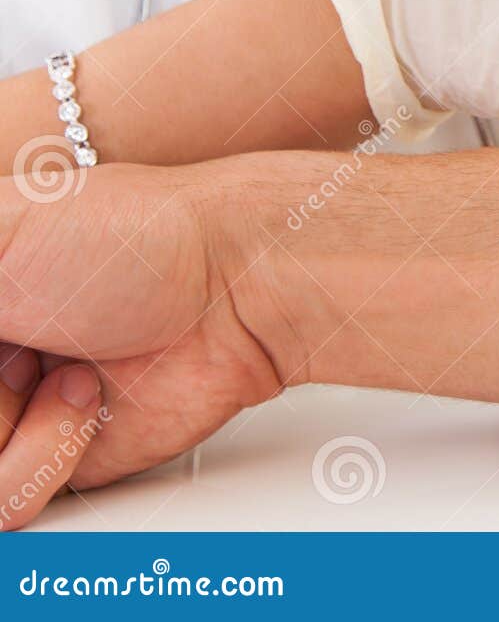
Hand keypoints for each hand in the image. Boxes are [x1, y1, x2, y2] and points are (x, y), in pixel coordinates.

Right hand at [0, 163, 281, 526]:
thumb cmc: (129, 237)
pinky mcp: (45, 465)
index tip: (4, 349)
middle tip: (17, 349)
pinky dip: (37, 458)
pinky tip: (84, 400)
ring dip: (2, 426)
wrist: (234, 291)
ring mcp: (1, 414)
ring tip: (58, 369)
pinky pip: (1, 503)